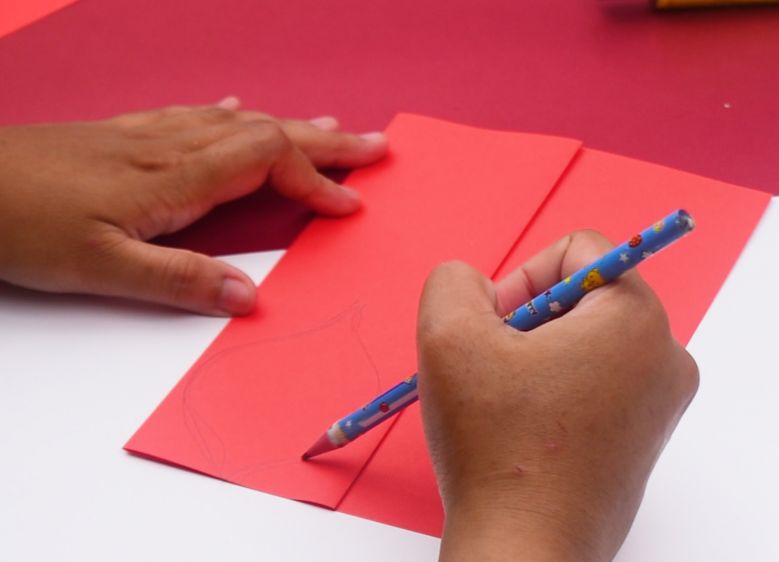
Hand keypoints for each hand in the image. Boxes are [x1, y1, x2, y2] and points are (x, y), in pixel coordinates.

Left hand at [0, 98, 386, 314]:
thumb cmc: (22, 223)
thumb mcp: (99, 269)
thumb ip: (178, 281)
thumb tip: (251, 298)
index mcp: (175, 178)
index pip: (267, 164)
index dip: (316, 182)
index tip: (351, 206)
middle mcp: (170, 146)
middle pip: (266, 133)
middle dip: (326, 143)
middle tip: (375, 145)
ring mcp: (146, 135)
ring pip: (237, 121)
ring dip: (290, 126)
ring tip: (330, 129)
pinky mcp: (123, 135)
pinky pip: (195, 115)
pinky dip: (232, 116)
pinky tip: (236, 109)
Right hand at [417, 230, 698, 561]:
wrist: (526, 551)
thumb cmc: (497, 451)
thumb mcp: (449, 336)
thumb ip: (455, 280)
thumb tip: (477, 285)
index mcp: (637, 318)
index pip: (579, 251)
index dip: (522, 278)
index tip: (495, 328)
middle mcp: (666, 356)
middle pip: (586, 296)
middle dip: (529, 322)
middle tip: (495, 368)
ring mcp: (661, 403)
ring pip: (587, 342)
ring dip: (538, 359)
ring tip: (508, 403)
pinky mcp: (645, 439)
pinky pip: (597, 384)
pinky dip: (556, 393)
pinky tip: (526, 428)